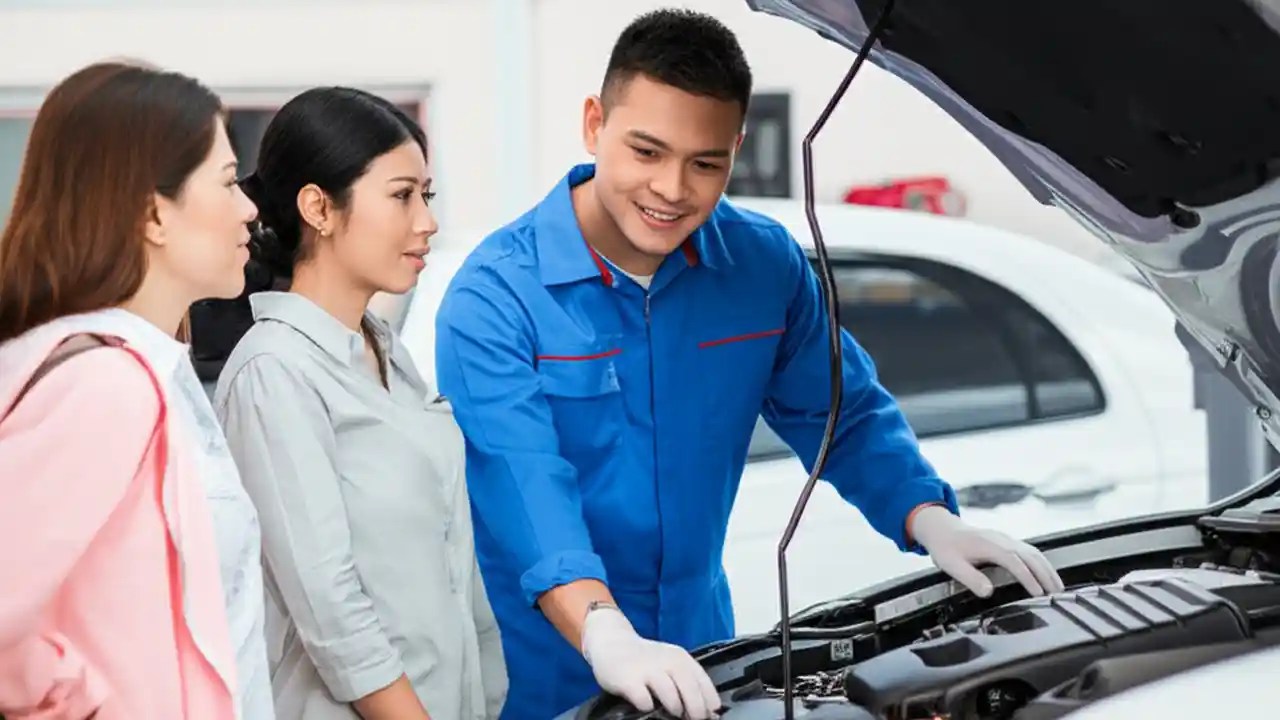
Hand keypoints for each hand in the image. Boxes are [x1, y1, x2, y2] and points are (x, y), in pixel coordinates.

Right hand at [581, 606, 720, 718]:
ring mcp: (647, 670)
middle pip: (691, 691)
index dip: (709, 703)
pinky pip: (645, 701)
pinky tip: (646, 705)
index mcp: (681, 659)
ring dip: (675, 709)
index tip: (710, 715)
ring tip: (671, 712)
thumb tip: (711, 713)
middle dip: (696, 711)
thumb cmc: (645, 660)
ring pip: (671, 697)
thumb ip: (689, 684)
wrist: (611, 643)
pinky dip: (648, 707)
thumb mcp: (670, 665)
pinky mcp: (629, 681)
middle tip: (692, 719)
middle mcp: (667, 662)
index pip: (704, 684)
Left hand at [909, 505, 1064, 597]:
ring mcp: (1006, 539)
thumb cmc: (946, 547)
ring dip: (1048, 569)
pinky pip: (1030, 551)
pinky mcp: (1007, 542)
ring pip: (1034, 553)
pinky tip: (1048, 573)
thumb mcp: (951, 565)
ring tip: (1058, 588)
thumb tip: (988, 591)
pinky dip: (1042, 563)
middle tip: (1057, 595)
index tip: (1038, 593)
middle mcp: (1002, 540)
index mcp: (990, 545)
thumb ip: (970, 578)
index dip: (1028, 578)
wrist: (942, 528)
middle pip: (1031, 556)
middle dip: (1046, 575)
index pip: (1015, 562)